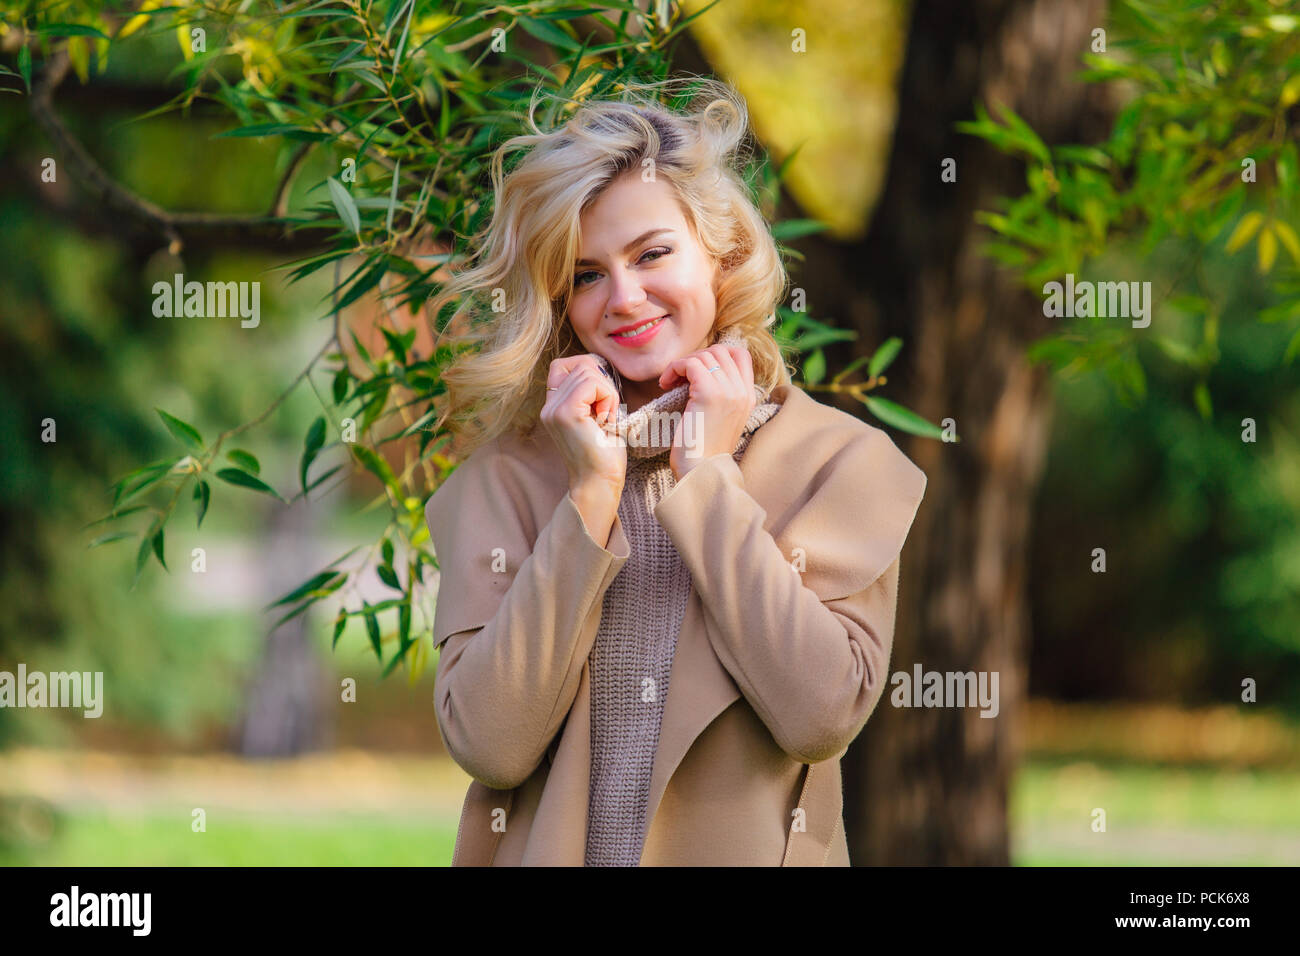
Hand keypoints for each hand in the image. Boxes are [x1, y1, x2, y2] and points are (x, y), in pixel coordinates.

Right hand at [541, 354, 626, 493]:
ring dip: (607, 393)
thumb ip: (590, 392)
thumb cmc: (604, 453)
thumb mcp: (595, 415)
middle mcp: (548, 407)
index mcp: (552, 407)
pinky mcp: (566, 413)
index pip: (562, 365)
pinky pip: (593, 383)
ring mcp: (554, 409)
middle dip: (603, 385)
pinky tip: (606, 420)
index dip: (588, 371)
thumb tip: (598, 366)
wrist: (600, 482)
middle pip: (580, 365)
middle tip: (606, 414)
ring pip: (588, 372)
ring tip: (606, 419)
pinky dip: (608, 397)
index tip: (602, 397)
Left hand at [658, 343, 755, 480]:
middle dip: (697, 357)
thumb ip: (721, 396)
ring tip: (670, 382)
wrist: (701, 472)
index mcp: (749, 396)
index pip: (741, 355)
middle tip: (680, 377)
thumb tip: (700, 372)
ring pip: (704, 355)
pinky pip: (690, 364)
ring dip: (682, 364)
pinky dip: (674, 368)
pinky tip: (665, 384)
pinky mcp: (709, 393)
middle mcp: (742, 390)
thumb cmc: (703, 451)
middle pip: (721, 350)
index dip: (716, 354)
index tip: (697, 371)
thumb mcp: (721, 419)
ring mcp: (728, 390)